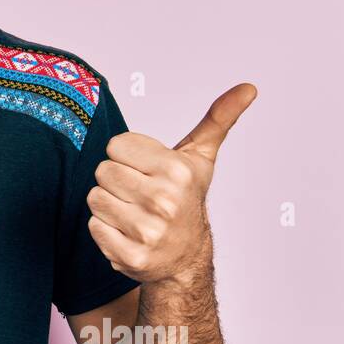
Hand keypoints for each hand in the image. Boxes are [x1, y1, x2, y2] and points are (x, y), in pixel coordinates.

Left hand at [86, 83, 256, 283]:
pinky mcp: (130, 256)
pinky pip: (93, 226)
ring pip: (95, 198)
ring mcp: (148, 231)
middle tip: (138, 192)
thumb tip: (249, 87)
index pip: (115, 145)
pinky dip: (105, 229)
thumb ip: (217, 118)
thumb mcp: (200, 156)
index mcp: (178, 171)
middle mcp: (164, 201)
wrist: (185, 256)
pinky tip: (126, 232)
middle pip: (103, 171)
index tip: (146, 169)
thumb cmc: (186, 197)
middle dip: (116, 179)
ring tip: (133, 211)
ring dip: (109, 204)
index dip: (127, 155)